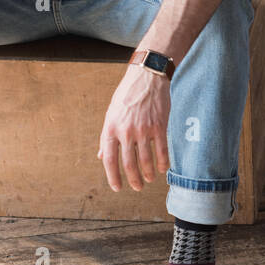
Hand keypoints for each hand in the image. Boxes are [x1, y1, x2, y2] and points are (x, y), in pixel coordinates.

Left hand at [98, 66, 170, 191]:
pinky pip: (161, 150)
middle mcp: (126, 131)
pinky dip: (162, 163)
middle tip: (137, 187)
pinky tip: (162, 168)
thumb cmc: (127, 95)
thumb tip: (102, 156)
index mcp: (111, 128)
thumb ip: (107, 137)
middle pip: (129, 164)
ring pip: (146, 160)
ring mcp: (143, 129)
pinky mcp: (159, 125)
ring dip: (148, 173)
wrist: (147, 76)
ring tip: (149, 179)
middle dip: (133, 179)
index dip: (113, 177)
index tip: (117, 187)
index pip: (110, 160)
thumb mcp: (111, 114)